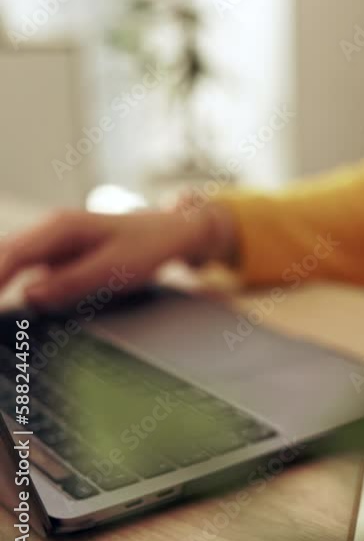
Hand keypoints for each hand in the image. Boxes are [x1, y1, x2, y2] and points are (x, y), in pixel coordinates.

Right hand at [0, 205, 234, 308]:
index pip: (12, 255)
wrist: (170, 232)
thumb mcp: (115, 269)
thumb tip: (29, 295)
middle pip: (4, 255)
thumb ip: (72, 282)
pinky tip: (11, 306)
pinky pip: (26, 270)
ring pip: (11, 261)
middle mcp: (49, 231)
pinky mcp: (56, 256)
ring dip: (3, 282)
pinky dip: (14, 284)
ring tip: (4, 313)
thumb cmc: (147, 247)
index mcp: (61, 227)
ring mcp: (51, 243)